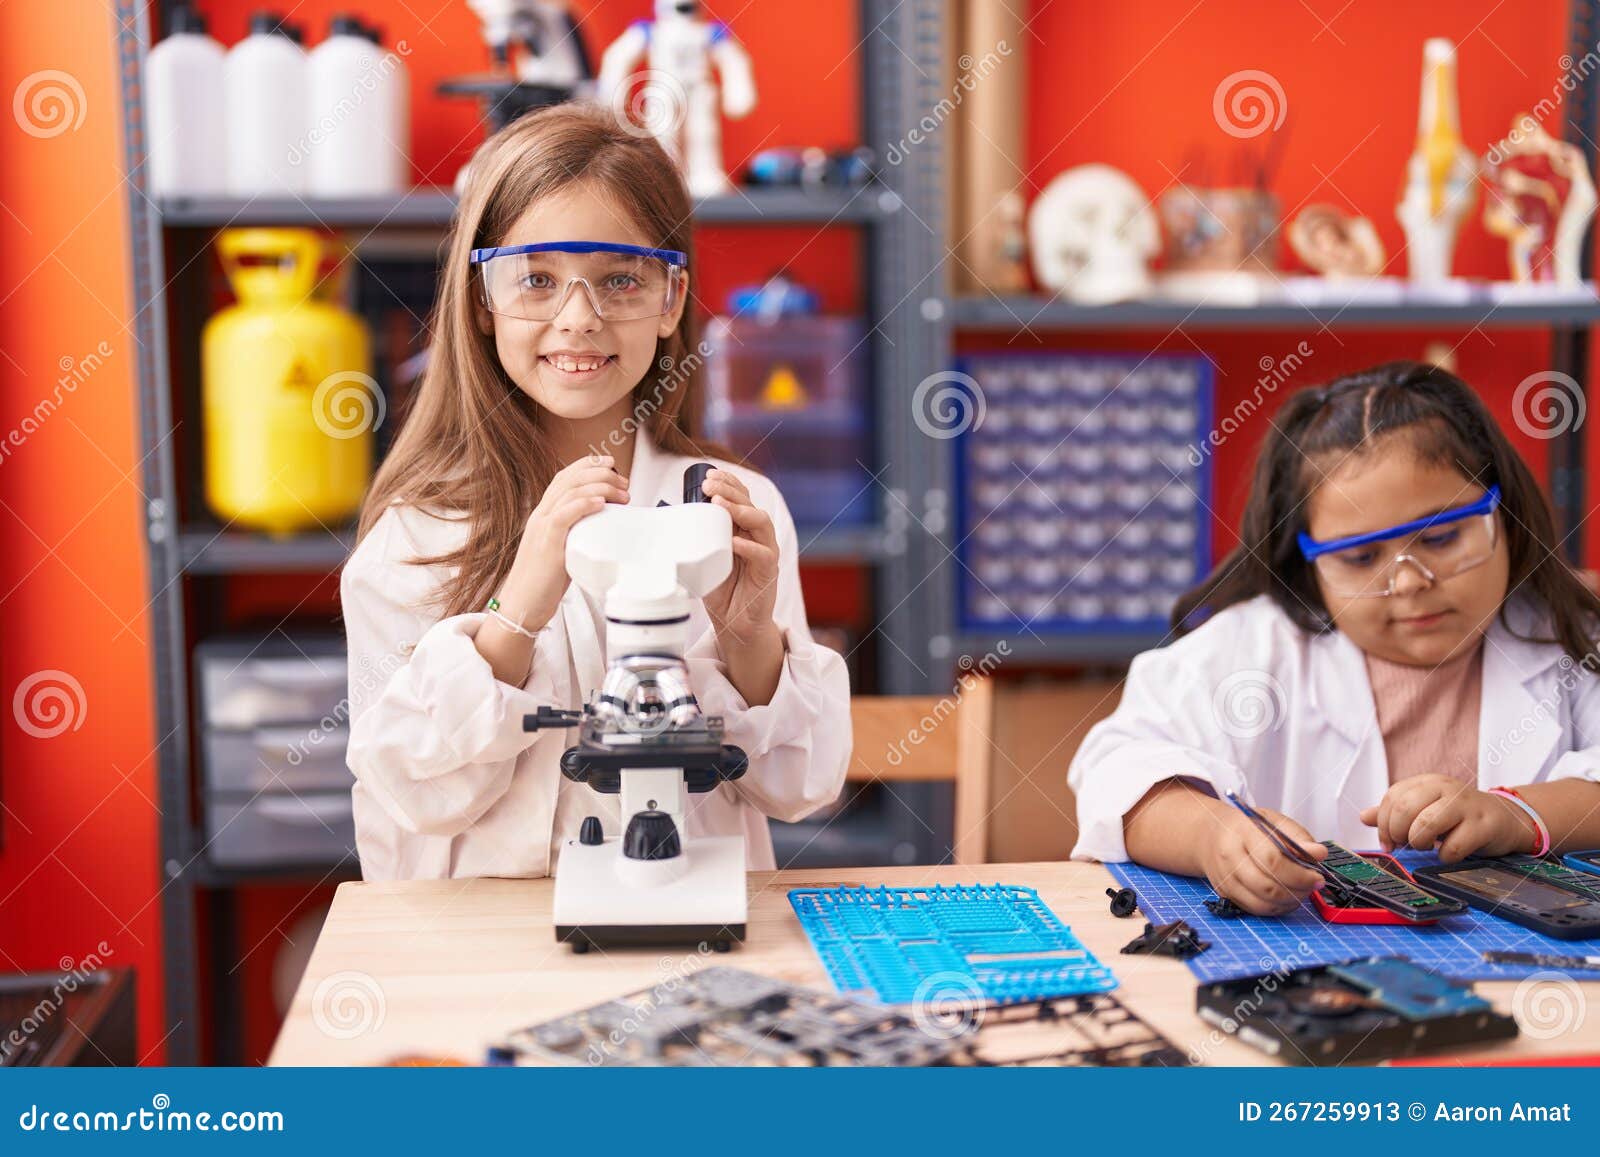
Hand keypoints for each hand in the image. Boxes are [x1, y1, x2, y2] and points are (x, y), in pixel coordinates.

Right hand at [502, 454, 629, 628]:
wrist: (521, 605)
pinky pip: (564, 515)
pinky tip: (601, 503)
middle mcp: (540, 516)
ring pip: (570, 493)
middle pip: (569, 479)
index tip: (610, 464)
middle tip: (624, 483)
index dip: (587, 465)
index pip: (563, 478)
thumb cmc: (543, 583)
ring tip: (621, 494)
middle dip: (600, 473)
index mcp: (543, 515)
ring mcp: (541, 528)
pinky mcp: (546, 544)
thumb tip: (604, 529)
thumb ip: (577, 535)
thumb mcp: (563, 550)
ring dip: (600, 488)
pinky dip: (584, 505)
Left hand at [699, 468, 779, 644]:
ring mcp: (765, 553)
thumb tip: (664, 521)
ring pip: (761, 523)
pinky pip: (764, 555)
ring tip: (720, 504)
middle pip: (750, 504)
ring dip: (741, 511)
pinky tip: (735, 541)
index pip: (741, 497)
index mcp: (743, 529)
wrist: (736, 624)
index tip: (709, 474)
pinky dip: (750, 547)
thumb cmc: (720, 589)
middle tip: (709, 485)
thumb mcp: (702, 558)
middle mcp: (757, 537)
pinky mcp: (768, 573)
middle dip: (730, 490)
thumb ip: (693, 540)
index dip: (728, 482)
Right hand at [1198, 806, 1327, 915]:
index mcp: (1241, 832)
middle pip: (1267, 887)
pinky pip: (1256, 910)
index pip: (1272, 860)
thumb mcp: (1274, 821)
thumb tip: (1318, 854)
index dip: (1299, 874)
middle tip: (1314, 885)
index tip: (1317, 876)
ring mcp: (1225, 879)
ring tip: (1302, 890)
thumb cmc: (1246, 827)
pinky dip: (1277, 908)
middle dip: (1298, 891)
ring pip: (1263, 904)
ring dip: (1290, 902)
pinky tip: (1287, 896)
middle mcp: (1229, 857)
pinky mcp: (1225, 894)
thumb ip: (1298, 837)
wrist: (1210, 835)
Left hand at [1359, 775, 1532, 861]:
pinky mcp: (1484, 826)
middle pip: (1404, 808)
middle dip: (1399, 833)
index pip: (1392, 797)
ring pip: (1425, 824)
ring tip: (1426, 846)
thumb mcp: (1426, 807)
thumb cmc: (1460, 815)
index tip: (1389, 841)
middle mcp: (1445, 789)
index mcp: (1428, 782)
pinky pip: (1453, 847)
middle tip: (1406, 843)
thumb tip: (1364, 816)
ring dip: (1419, 842)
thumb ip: (1395, 812)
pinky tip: (1448, 852)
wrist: (1507, 818)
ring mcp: (1466, 806)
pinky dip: (1444, 856)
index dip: (1384, 823)